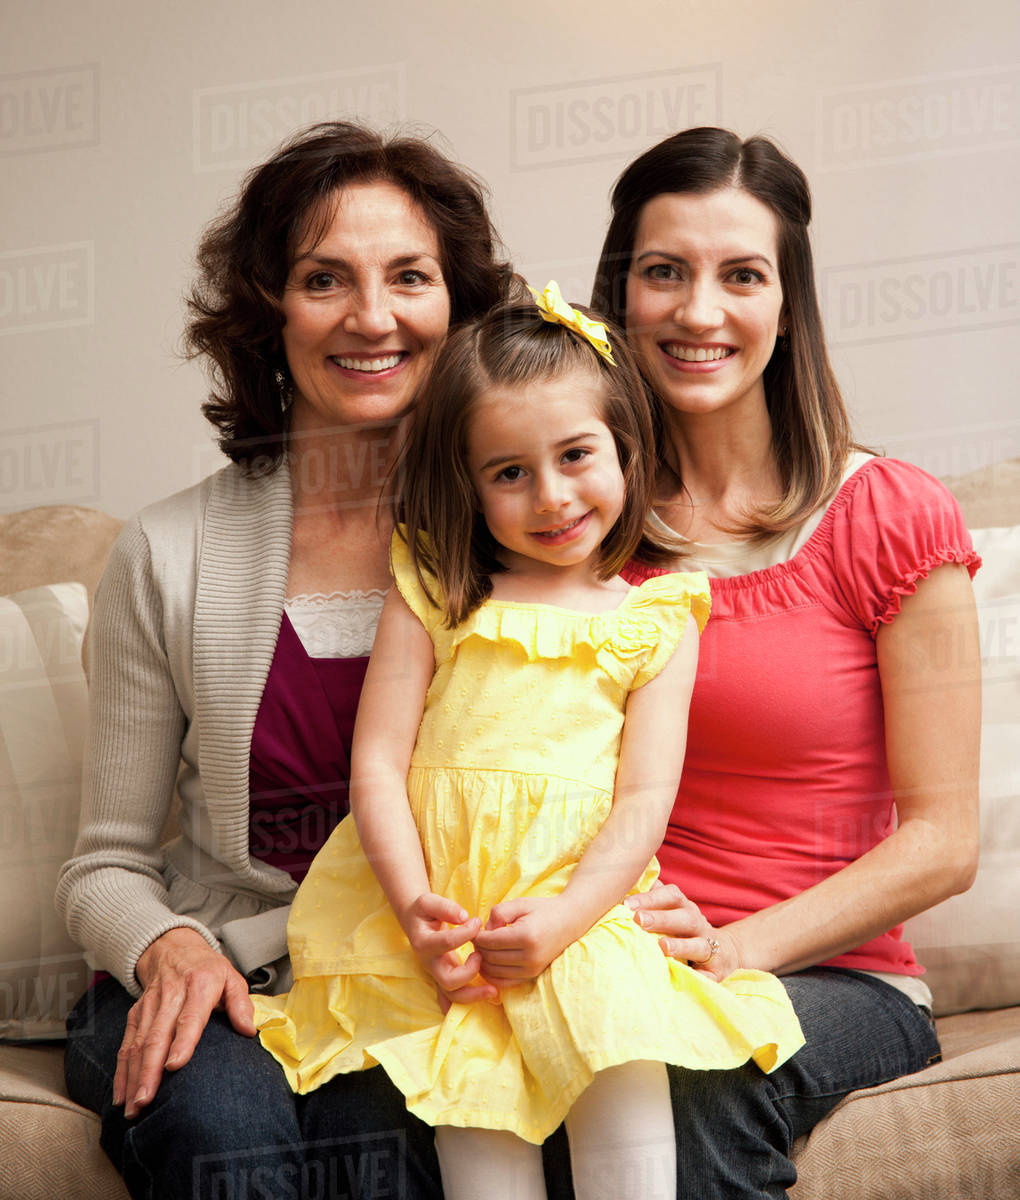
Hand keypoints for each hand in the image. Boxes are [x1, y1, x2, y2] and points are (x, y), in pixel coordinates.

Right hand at [115, 927, 254, 1118]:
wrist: (174, 948)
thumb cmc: (208, 969)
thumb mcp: (232, 977)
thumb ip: (241, 1004)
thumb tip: (249, 1030)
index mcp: (199, 985)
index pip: (189, 1017)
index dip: (182, 1042)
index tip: (174, 1066)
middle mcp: (171, 996)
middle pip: (157, 1036)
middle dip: (149, 1071)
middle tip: (145, 1101)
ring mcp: (150, 1006)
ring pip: (138, 1044)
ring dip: (133, 1077)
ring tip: (132, 1108)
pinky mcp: (135, 1014)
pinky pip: (126, 1044)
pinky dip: (122, 1071)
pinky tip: (120, 1096)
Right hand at [400, 892, 497, 1005]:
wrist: (414, 922)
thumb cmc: (423, 911)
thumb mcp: (429, 902)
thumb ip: (445, 907)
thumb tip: (464, 916)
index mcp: (425, 943)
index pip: (447, 942)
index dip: (466, 932)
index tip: (477, 922)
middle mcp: (430, 963)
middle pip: (448, 981)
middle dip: (470, 973)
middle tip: (482, 956)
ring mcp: (437, 973)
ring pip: (453, 996)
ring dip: (474, 995)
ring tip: (494, 991)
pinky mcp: (444, 978)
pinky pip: (455, 998)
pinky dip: (469, 1002)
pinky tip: (487, 1000)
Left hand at [473, 896, 577, 986]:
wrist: (568, 922)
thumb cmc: (542, 910)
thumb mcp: (520, 903)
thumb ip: (498, 913)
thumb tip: (484, 931)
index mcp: (526, 936)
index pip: (490, 941)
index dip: (476, 936)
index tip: (473, 929)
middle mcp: (530, 956)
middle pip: (490, 957)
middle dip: (478, 948)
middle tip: (476, 938)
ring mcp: (532, 969)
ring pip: (494, 972)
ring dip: (483, 961)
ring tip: (483, 947)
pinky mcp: (532, 975)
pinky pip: (504, 982)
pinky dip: (492, 974)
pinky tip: (489, 962)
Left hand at [625, 883, 738, 981]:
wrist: (724, 952)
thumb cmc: (685, 929)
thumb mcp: (673, 911)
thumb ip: (653, 898)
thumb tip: (626, 882)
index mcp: (685, 908)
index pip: (672, 896)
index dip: (651, 898)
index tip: (627, 904)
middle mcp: (699, 925)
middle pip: (685, 918)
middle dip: (662, 919)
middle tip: (640, 920)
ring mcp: (711, 948)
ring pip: (699, 945)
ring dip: (682, 946)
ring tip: (663, 947)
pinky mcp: (716, 971)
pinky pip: (709, 975)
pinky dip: (700, 977)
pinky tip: (688, 980)